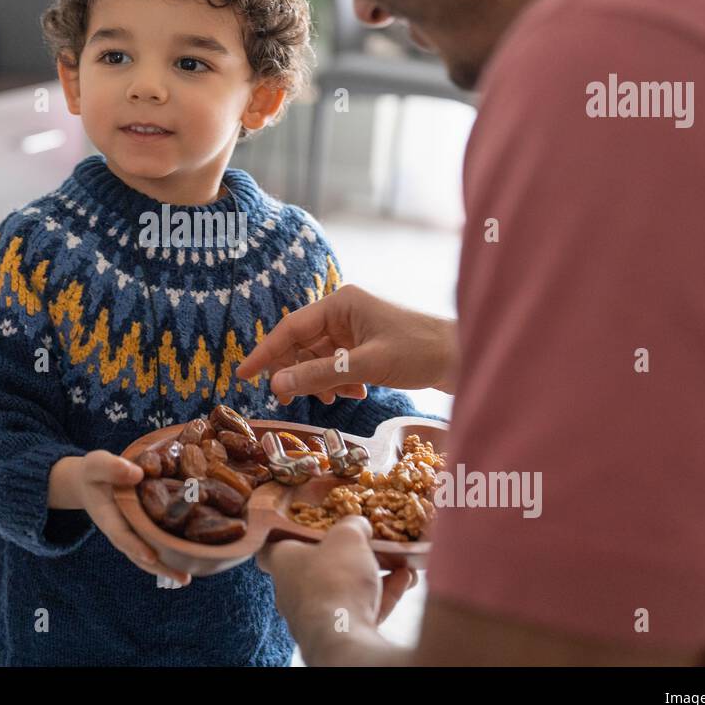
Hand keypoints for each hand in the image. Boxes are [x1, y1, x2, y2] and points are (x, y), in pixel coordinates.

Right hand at [52, 451, 191, 585]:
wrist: (91, 482)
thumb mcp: (97, 464)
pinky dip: (170, 552)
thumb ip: (111, 467)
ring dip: (167, 567)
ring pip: (149, 554)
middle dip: (160, 567)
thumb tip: (138, 473)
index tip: (151, 556)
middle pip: (139, 554)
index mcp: (108, 518)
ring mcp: (132, 533)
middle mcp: (122, 531)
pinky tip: (190, 559)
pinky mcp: (143, 529)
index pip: (121, 535)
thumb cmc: (95, 473)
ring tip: (187, 579)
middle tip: (183, 579)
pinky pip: (156, 543)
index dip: (135, 546)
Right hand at [236, 284, 457, 402]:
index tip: (242, 376)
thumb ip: (319, 375)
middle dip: (297, 373)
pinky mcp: (366, 343)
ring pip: (318, 357)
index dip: (264, 353)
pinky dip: (338, 381)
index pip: (290, 328)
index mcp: (340, 303)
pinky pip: (336, 363)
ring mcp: (355, 327)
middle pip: (301, 344)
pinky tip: (355, 394)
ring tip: (333, 400)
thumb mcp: (365, 366)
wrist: (462, 356)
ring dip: (321, 381)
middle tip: (288, 401)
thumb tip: (276, 386)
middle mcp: (344, 310)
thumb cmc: (419, 353)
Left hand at [257, 517, 413, 665]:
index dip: (285, 534)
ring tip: (399, 562)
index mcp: (283, 562)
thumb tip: (359, 525)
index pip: (271, 547)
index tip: (302, 527)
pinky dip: (382, 595)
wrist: (344, 637)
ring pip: (345, 588)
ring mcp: (314, 615)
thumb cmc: (335, 579)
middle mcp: (293, 590)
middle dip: (345, 555)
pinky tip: (405, 580)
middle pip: (317, 566)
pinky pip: (361, 609)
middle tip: (367, 543)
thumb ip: (353, 525)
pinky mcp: (337, 634)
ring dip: (372, 575)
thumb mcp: (348, 536)